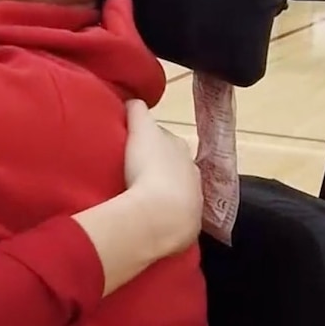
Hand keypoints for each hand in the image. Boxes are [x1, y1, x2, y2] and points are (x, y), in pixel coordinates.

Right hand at [121, 100, 201, 251]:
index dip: (148, 141)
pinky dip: (163, 215)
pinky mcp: (188, 226)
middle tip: (134, 173)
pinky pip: (173, 216)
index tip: (132, 147)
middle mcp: (191, 172)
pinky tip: (149, 219)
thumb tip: (133, 100)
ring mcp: (193, 200)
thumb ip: (138, 112)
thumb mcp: (141, 130)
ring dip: (161, 193)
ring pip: (175, 191)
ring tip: (140, 198)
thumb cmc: (150, 168)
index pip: (164, 140)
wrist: (162, 215)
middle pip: (172, 166)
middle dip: (157, 168)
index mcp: (180, 148)